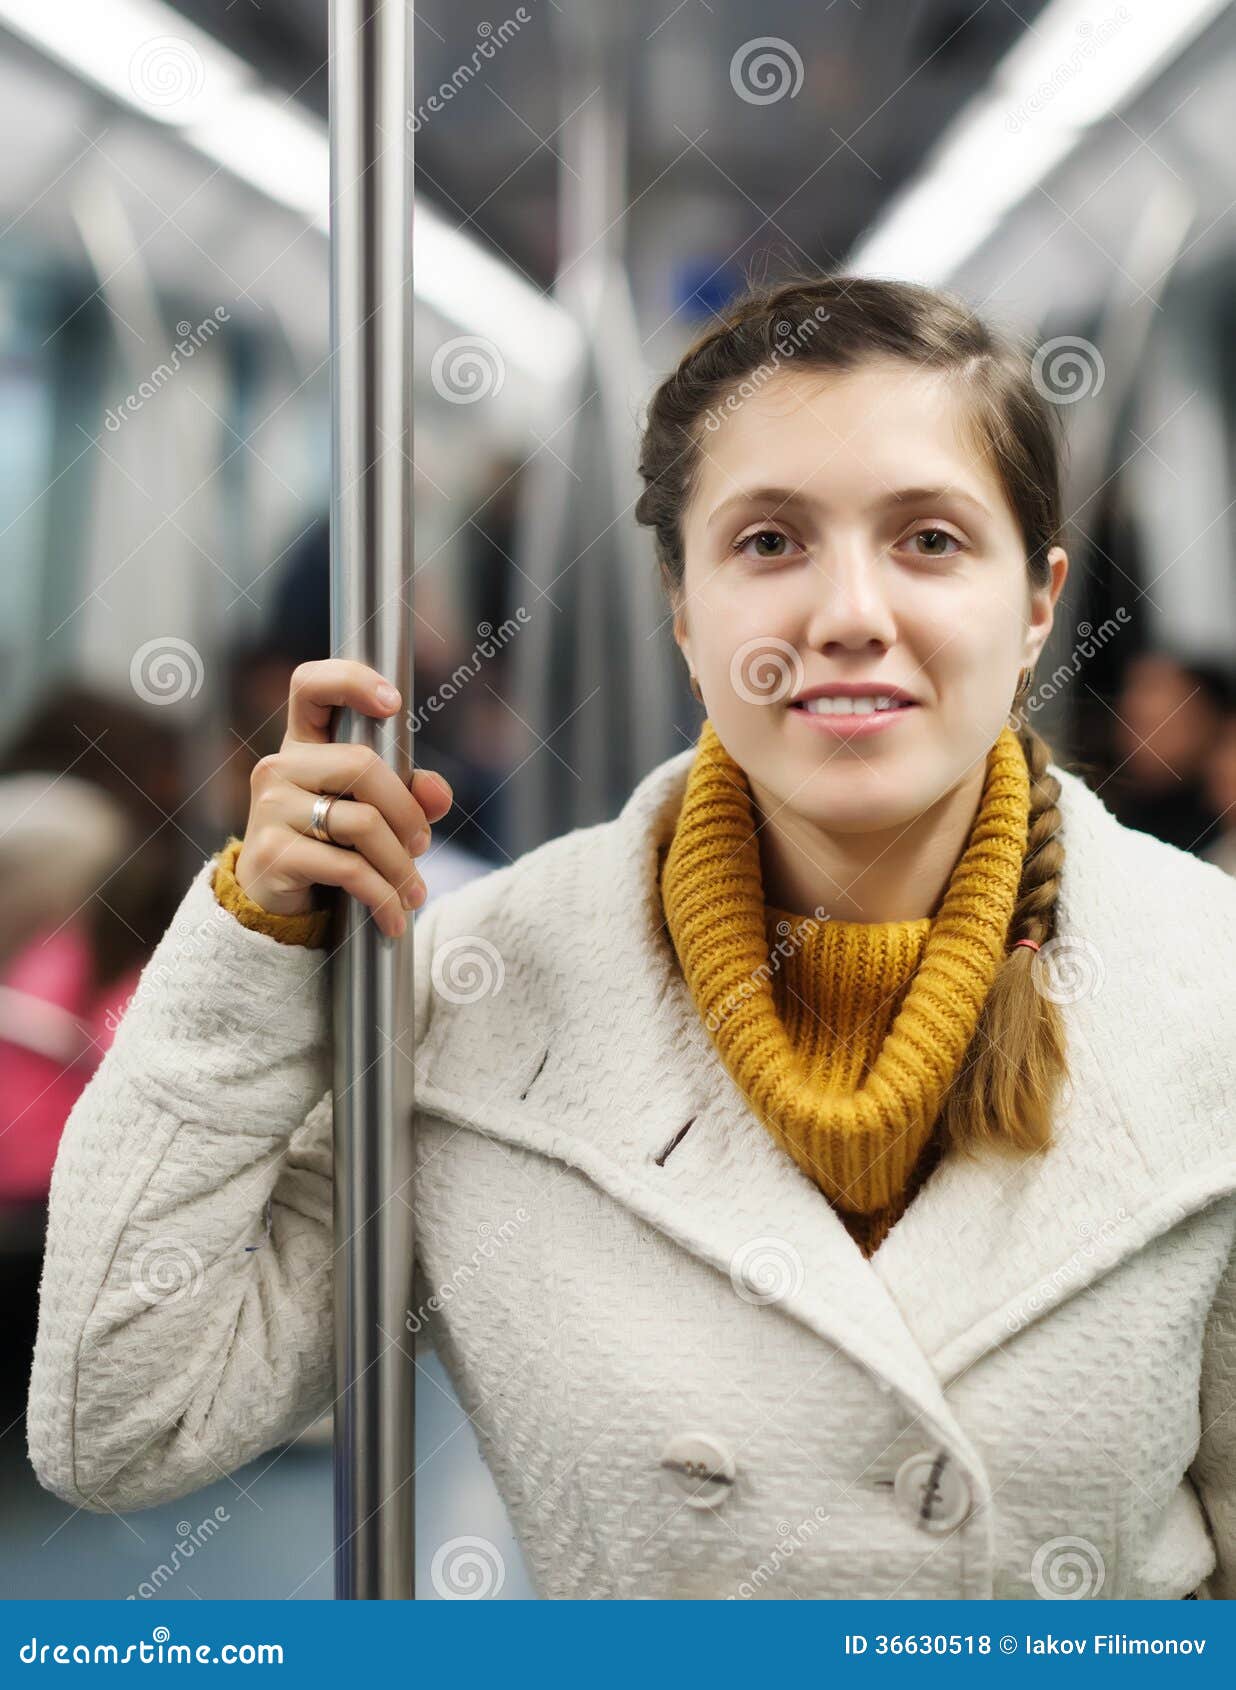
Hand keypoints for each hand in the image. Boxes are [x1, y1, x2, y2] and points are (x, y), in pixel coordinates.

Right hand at [233, 658, 452, 938]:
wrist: (275, 908)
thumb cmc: (330, 848)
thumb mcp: (374, 815)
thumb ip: (412, 796)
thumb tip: (437, 793)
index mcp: (304, 745)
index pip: (311, 686)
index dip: (351, 681)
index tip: (393, 704)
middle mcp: (280, 767)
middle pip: (363, 765)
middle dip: (406, 812)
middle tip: (422, 846)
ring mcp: (271, 808)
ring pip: (361, 823)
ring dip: (400, 865)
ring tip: (414, 893)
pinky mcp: (273, 853)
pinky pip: (346, 868)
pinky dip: (381, 896)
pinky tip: (393, 917)